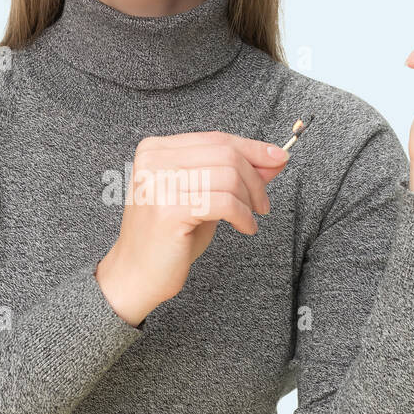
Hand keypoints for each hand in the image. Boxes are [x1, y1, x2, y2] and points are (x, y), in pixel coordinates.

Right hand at [96, 131, 288, 325]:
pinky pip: (224, 203)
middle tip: (263, 203)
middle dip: (255, 178)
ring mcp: (159, 183)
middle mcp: (153, 161)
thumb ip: (233, 174)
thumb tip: (272, 159)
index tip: (278, 158)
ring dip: (250, 199)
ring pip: (228, 177)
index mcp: (156, 149)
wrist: (136, 275)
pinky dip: (243, 215)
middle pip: (225, 154)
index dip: (252, 148)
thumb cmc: (169, 237)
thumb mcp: (204, 196)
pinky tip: (245, 228)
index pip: (216, 139)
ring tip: (251, 217)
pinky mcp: (170, 209)